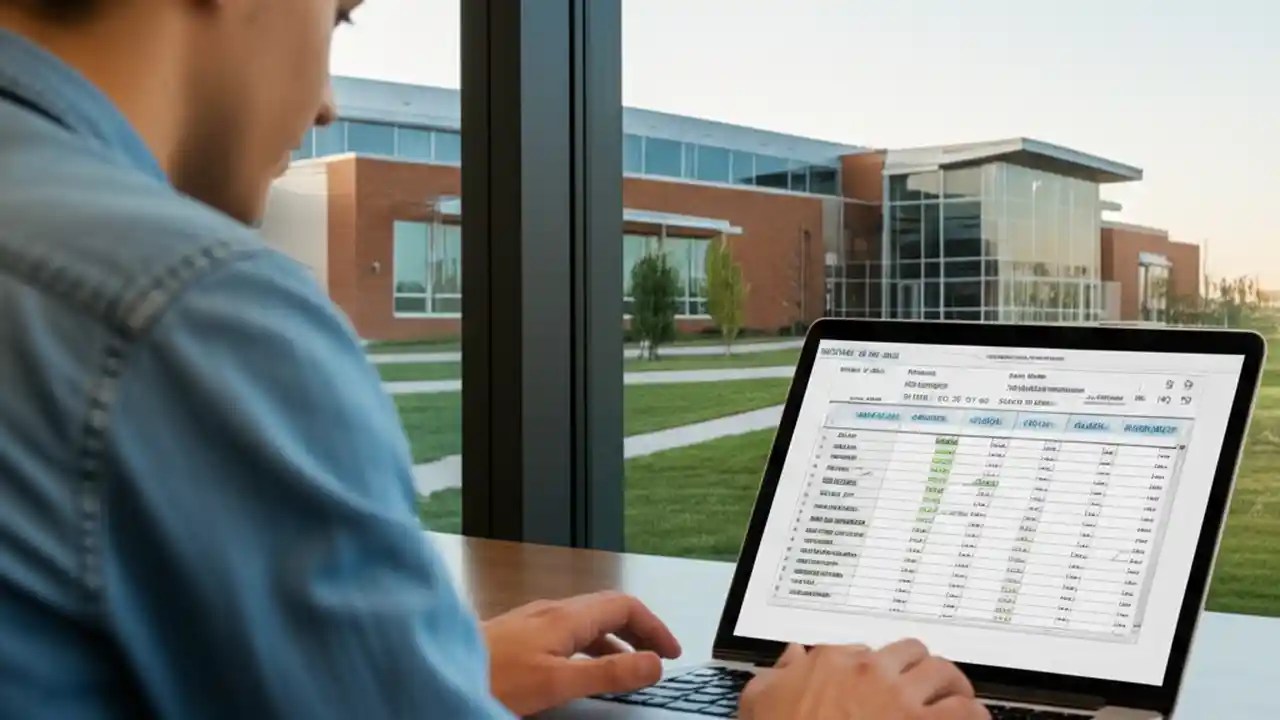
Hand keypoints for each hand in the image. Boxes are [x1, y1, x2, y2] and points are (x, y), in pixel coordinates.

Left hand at [481, 591, 682, 716]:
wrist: (435, 671)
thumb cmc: (491, 677)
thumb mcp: (559, 681)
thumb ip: (608, 674)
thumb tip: (653, 664)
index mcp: (565, 616)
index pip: (625, 605)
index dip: (654, 627)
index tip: (671, 652)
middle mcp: (551, 611)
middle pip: (608, 610)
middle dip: (639, 632)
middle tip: (658, 658)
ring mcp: (532, 621)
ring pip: (586, 623)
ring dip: (615, 642)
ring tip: (628, 669)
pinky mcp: (518, 635)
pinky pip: (566, 634)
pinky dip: (589, 648)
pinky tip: (583, 669)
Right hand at [740, 640, 988, 719]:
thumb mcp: (760, 702)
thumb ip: (776, 675)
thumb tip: (791, 655)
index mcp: (830, 663)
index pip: (860, 650)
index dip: (872, 668)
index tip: (876, 684)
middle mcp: (869, 671)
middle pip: (911, 653)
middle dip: (919, 669)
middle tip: (925, 688)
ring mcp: (901, 698)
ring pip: (944, 674)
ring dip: (952, 688)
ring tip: (957, 703)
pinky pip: (966, 711)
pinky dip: (974, 715)